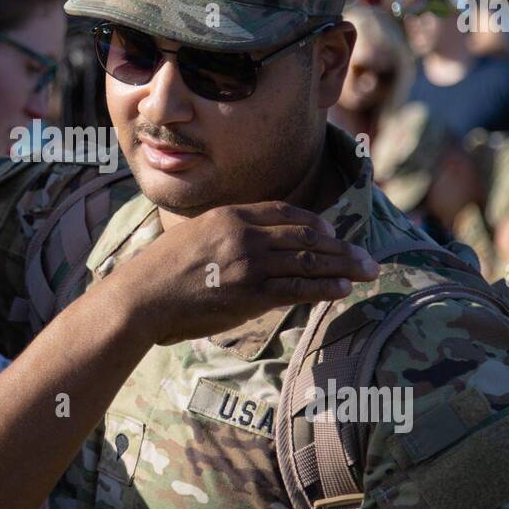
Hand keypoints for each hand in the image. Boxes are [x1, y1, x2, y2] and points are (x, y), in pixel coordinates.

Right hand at [106, 201, 379, 345]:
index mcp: (229, 215)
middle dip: (342, 246)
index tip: (334, 231)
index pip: (285, 211)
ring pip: (309, 260)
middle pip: (306, 234)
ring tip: (367, 273)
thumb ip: (225, 236)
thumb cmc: (160, 272)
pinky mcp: (250, 292)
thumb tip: (251, 247)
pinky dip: (325, 287)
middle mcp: (244, 233)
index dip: (316, 222)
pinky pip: (299, 287)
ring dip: (343, 266)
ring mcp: (249, 262)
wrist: (141, 297)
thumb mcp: (193, 238)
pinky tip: (342, 289)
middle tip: (366, 258)